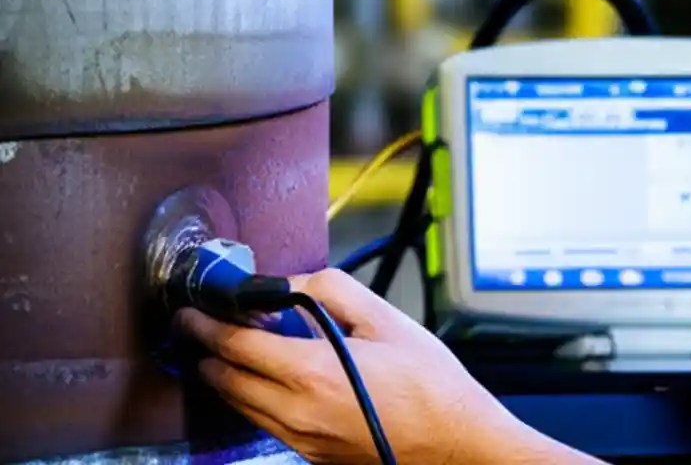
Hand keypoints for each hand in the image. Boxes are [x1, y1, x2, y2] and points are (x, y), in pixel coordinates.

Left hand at [175, 268, 595, 463]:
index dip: (206, 324)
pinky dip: (252, 400)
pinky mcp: (311, 455)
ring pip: (241, 407)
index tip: (192, 310)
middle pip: (226, 381)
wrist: (455, 442)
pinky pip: (265, 424)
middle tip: (198, 328)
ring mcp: (301, 439)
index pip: (235, 345)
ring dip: (225, 378)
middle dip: (206, 352)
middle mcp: (296, 411)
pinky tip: (264, 383)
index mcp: (311, 371)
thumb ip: (329, 290)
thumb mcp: (384, 318)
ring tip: (223, 354)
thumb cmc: (429, 382)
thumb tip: (287, 284)